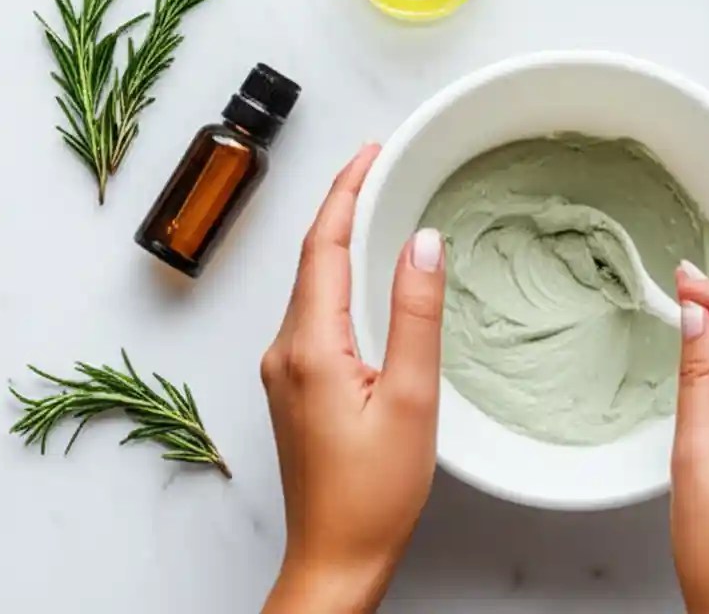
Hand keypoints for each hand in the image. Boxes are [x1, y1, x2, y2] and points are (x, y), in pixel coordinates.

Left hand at [261, 144, 446, 612]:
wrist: (336, 558)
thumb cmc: (374, 492)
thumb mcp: (412, 398)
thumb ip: (416, 315)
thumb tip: (423, 241)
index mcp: (310, 346)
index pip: (324, 246)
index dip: (347, 191)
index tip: (371, 152)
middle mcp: (285, 352)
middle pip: (312, 259)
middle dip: (343, 205)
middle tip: (380, 165)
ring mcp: (285, 371)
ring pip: (312, 287)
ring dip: (341, 242)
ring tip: (377, 206)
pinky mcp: (295, 389)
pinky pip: (314, 315)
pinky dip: (338, 280)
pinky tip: (363, 279)